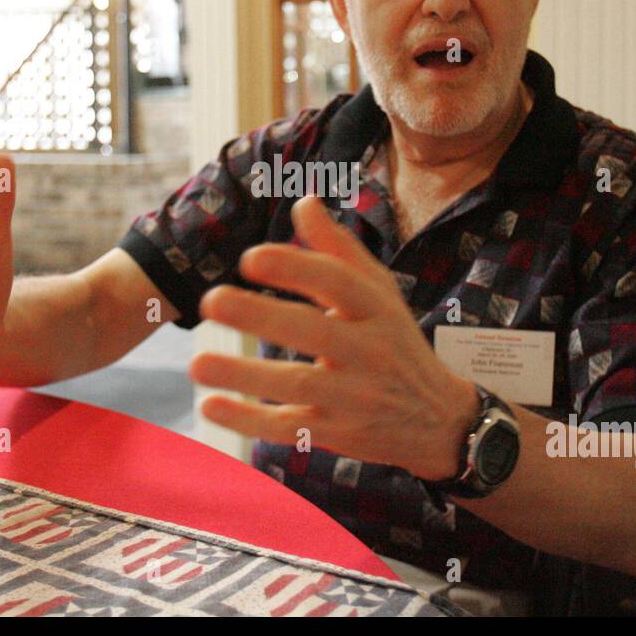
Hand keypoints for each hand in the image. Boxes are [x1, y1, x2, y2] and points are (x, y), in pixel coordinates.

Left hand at [189, 194, 479, 479]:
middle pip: (314, 332)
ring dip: (245, 376)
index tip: (248, 259)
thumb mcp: (379, 293)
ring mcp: (355, 397)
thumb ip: (338, 249)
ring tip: (197, 363)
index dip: (294, 267)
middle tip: (210, 300)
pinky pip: (291, 429)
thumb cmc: (394, 342)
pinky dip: (249, 421)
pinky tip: (210, 407)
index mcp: (377, 309)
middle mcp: (369, 352)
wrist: (437, 419)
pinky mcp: (338, 434)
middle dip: (260, 316)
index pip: (338, 282)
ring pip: (298, 385)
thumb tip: (303, 201)